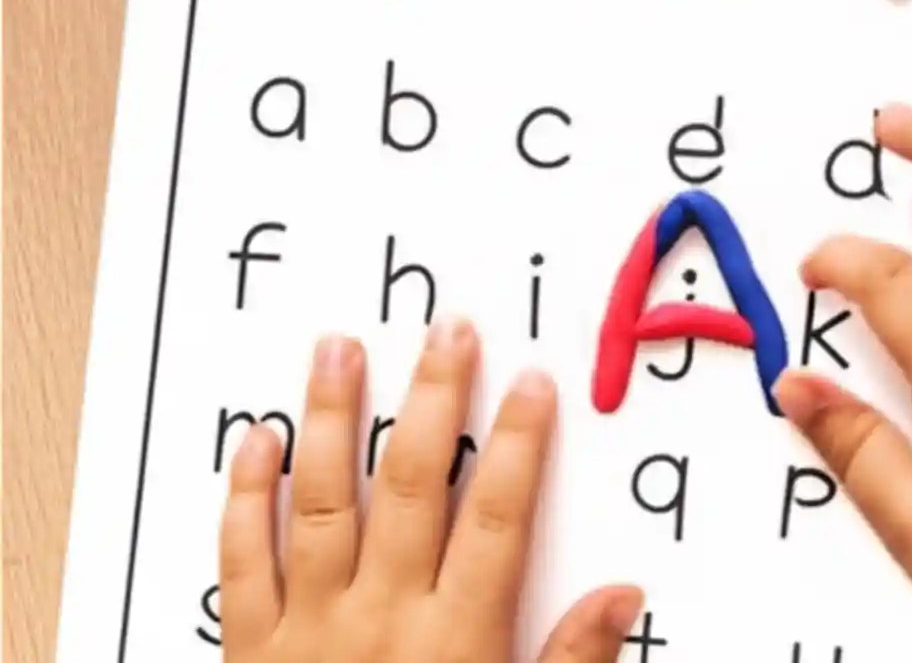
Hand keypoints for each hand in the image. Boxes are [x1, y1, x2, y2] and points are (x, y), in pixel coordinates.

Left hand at [219, 322, 641, 661]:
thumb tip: (621, 597)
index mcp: (454, 642)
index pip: (498, 518)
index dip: (520, 443)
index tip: (532, 383)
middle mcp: (380, 619)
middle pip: (413, 485)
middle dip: (434, 399)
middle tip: (447, 330)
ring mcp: (309, 627)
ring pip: (321, 500)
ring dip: (330, 418)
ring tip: (339, 349)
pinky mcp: (250, 646)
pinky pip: (240, 558)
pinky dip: (245, 495)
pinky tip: (255, 441)